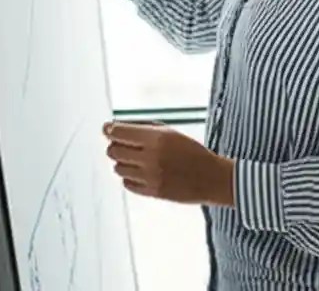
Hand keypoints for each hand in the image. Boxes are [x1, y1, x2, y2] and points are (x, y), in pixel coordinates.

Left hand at [103, 121, 234, 205]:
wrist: (211, 178)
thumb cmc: (193, 152)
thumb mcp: (171, 133)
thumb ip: (144, 128)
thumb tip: (116, 126)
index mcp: (157, 139)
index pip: (119, 132)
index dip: (110, 129)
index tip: (107, 128)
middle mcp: (151, 158)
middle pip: (114, 150)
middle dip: (115, 146)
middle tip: (123, 144)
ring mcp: (150, 177)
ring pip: (118, 168)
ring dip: (123, 162)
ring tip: (137, 160)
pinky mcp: (151, 192)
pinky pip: (127, 183)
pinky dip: (130, 177)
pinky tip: (142, 172)